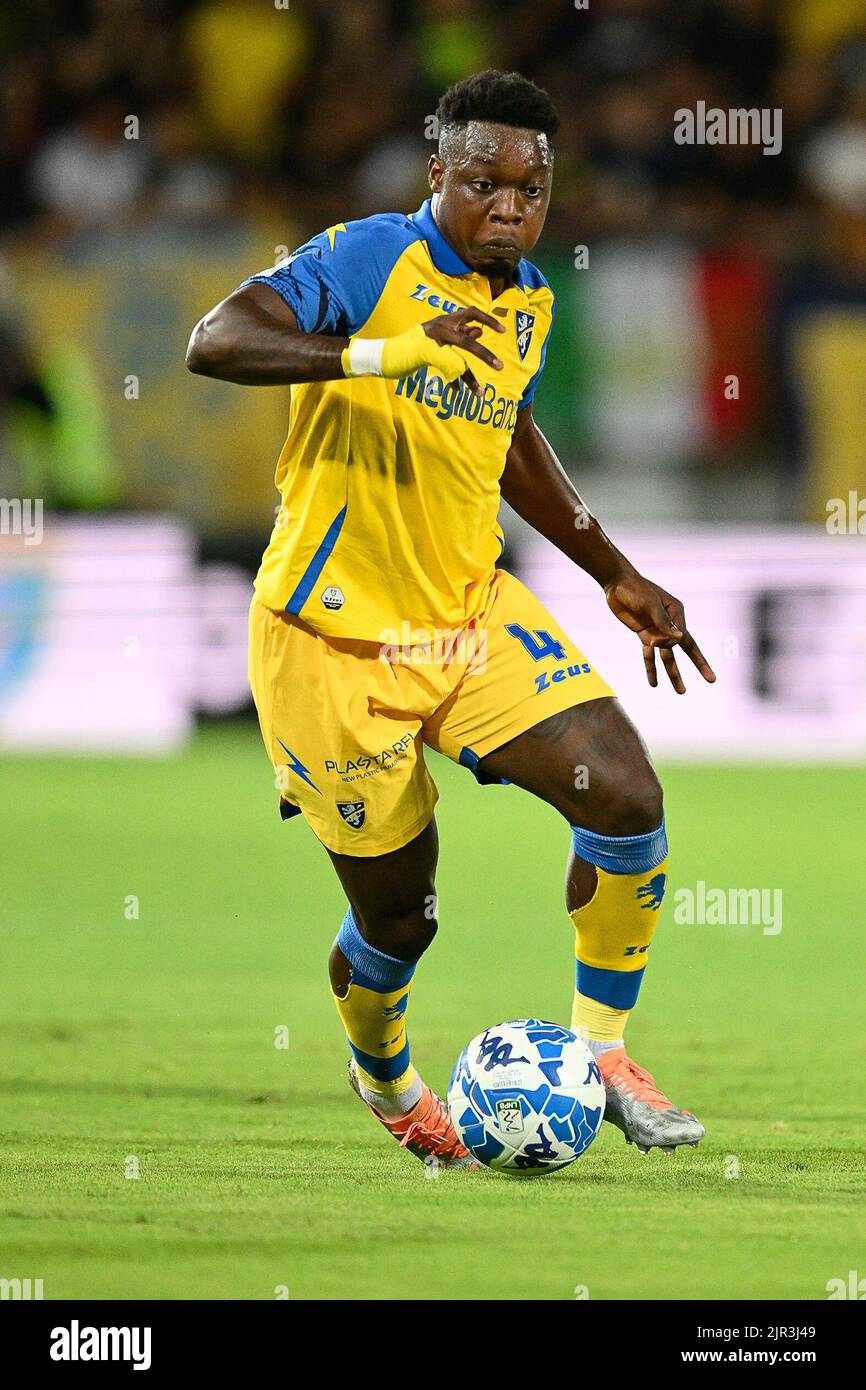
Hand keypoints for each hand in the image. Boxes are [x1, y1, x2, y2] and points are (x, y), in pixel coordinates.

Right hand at [420, 306, 504, 395]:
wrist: (395, 350)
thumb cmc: (420, 341)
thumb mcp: (442, 332)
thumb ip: (460, 331)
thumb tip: (479, 332)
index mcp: (447, 320)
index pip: (472, 313)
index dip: (489, 320)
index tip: (503, 331)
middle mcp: (441, 328)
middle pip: (468, 343)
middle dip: (485, 356)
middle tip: (500, 367)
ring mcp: (433, 343)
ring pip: (457, 362)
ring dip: (470, 378)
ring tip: (480, 392)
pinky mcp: (426, 355)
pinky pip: (445, 371)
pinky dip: (453, 381)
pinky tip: (457, 390)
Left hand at [604, 571, 715, 693]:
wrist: (616, 585)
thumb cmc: (636, 589)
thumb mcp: (649, 603)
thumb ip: (662, 621)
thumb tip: (678, 638)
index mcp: (677, 612)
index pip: (681, 636)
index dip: (671, 642)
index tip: (656, 639)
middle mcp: (670, 624)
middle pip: (687, 648)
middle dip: (699, 665)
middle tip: (712, 680)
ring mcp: (657, 631)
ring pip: (668, 656)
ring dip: (673, 674)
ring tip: (682, 691)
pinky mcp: (644, 635)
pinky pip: (650, 655)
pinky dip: (651, 668)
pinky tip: (654, 684)